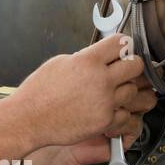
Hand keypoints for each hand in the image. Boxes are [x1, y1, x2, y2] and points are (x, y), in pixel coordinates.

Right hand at [0, 40, 158, 159]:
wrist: (29, 119)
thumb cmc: (38, 92)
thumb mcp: (60, 63)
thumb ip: (84, 58)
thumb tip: (100, 57)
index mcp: (88, 60)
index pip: (121, 43)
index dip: (123, 45)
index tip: (123, 50)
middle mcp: (100, 79)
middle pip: (136, 65)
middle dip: (132, 66)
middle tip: (125, 70)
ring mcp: (104, 102)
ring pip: (134, 91)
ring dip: (126, 90)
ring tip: (115, 92)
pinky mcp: (104, 121)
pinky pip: (125, 114)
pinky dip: (119, 112)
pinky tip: (109, 109)